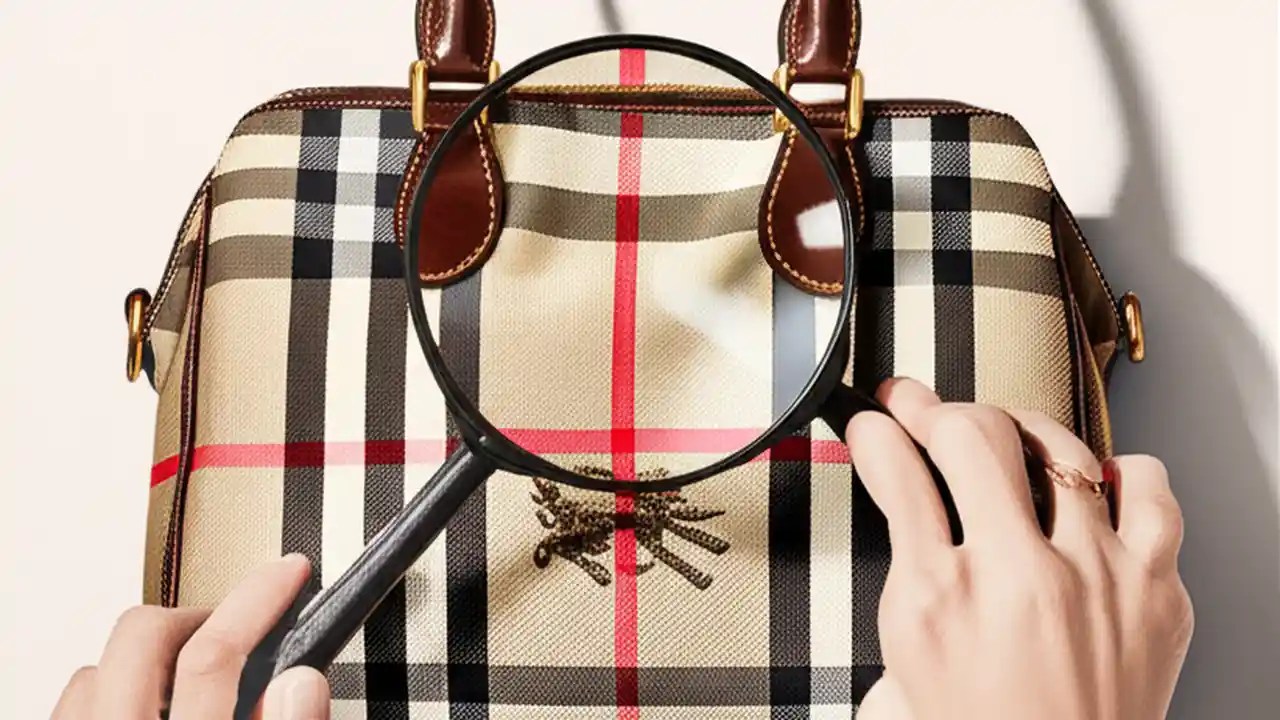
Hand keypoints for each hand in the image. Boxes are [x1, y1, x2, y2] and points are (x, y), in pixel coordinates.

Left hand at [52, 554, 329, 718]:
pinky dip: (109, 689)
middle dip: (203, 616)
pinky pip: (71, 701)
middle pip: (144, 636)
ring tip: (195, 675)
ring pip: (96, 665)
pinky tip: (147, 706)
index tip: (289, 572)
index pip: (214, 655)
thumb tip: (301, 679)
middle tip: (247, 626)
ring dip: (150, 658)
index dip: (258, 599)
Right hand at [851, 379, 1192, 719]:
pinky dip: (1117, 474)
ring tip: (1004, 433)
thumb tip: (895, 489)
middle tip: (923, 408)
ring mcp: (1095, 577)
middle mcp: (1018, 577)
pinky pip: (1147, 490)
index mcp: (938, 599)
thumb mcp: (901, 659)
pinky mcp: (1155, 591)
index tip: (879, 423)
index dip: (879, 431)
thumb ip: (897, 568)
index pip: (898, 471)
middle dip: (933, 407)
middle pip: (972, 434)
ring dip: (1018, 426)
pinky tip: (1092, 483)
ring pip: (1056, 446)